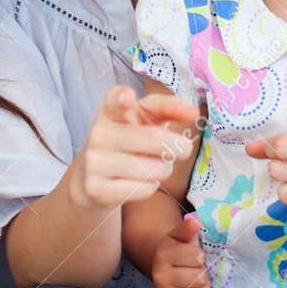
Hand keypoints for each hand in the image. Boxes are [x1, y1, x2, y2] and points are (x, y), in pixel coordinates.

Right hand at [71, 87, 197, 210]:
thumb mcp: (145, 119)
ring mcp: (94, 161)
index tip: (128, 98)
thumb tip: (193, 112)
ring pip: (154, 169)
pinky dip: (151, 187)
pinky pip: (145, 189)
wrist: (92, 177)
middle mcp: (98, 132)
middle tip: (181, 149)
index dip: (123, 98)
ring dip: (164, 170)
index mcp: (111, 109)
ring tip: (150, 167)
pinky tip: (137, 182)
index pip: (116, 100)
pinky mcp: (96, 189)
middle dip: (178, 148)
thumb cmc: (129, 140)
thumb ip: (168, 109)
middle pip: (154, 139)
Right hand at [151, 214, 209, 287]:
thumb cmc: (176, 249)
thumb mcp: (180, 236)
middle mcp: (160, 276)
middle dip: (202, 272)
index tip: (194, 255)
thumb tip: (195, 222)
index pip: (197, 258)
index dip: (200, 256)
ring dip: (203, 286)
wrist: (160, 266)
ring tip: (194, 279)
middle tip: (194, 269)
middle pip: (200, 278)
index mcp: (163, 255)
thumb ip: (187, 229)